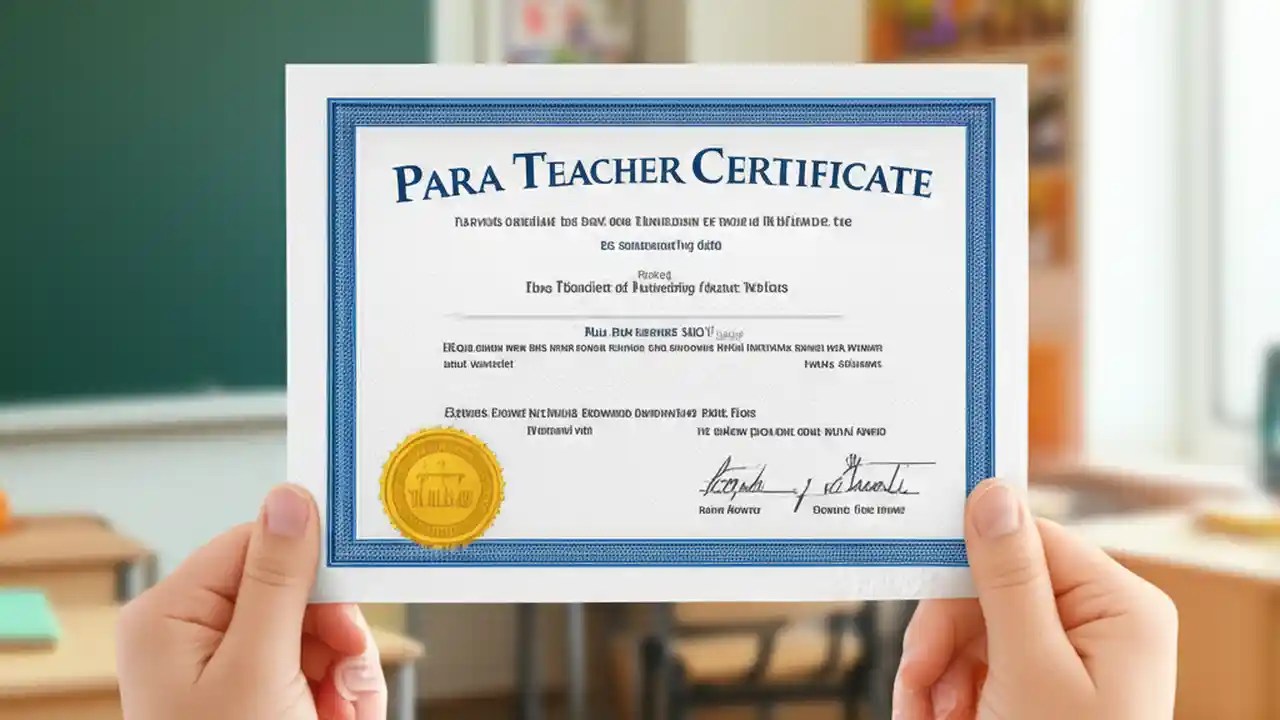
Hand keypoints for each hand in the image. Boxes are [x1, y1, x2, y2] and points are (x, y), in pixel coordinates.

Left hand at [117, 485, 386, 719]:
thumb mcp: (259, 668)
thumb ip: (278, 580)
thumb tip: (291, 498)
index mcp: (172, 615)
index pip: (254, 543)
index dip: (309, 560)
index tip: (355, 573)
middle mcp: (198, 634)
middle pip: (296, 590)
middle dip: (334, 634)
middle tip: (344, 673)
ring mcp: (233, 667)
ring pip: (320, 632)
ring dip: (347, 673)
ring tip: (340, 715)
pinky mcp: (264, 694)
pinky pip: (323, 669)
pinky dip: (344, 696)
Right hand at [894, 479, 1178, 719]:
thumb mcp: (1030, 669)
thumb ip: (1007, 579)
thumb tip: (991, 493)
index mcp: (1119, 607)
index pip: (1028, 540)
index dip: (965, 557)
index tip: (912, 566)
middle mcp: (1099, 624)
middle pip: (989, 590)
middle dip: (942, 640)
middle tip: (915, 684)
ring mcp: (1069, 658)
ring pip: (972, 632)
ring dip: (935, 676)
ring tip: (925, 718)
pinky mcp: (1040, 687)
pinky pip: (976, 668)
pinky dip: (946, 696)